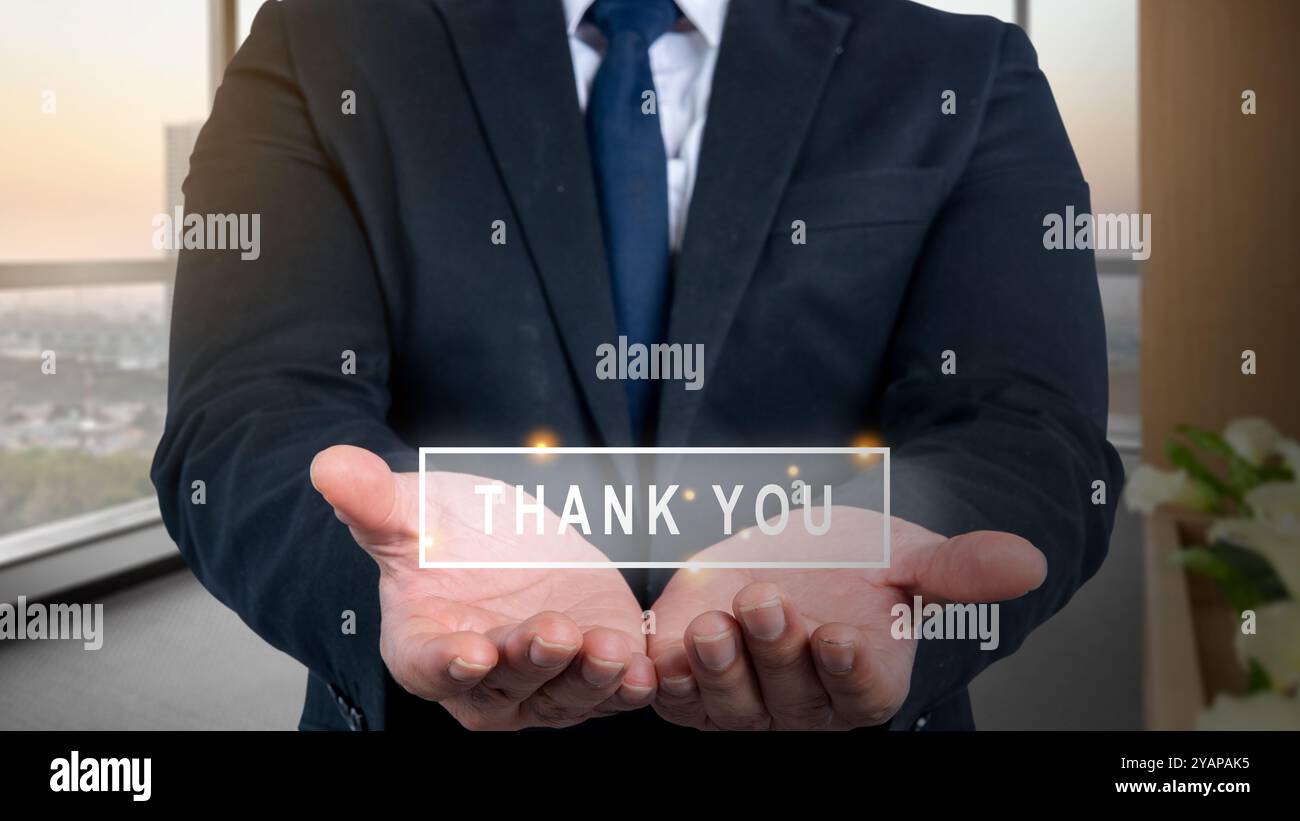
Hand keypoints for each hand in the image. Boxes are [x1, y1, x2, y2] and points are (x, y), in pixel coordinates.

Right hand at [310, 445, 654, 729]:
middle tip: (556, 632)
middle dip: (534, 662)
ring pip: (566, 696)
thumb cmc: (447, 538)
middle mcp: (481, 684)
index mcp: (423, 648)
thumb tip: (328, 463)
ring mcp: (540, 688)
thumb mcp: (411, 512)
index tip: (473, 651)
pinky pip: (611, 693)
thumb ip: (373, 500)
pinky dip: (630, 688)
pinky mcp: (592, 675)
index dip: (451, 663)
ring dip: (591, 679)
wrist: (506, 543)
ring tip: (613, 650)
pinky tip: (648, 670)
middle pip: (508, 684)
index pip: (432, 666)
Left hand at [646, 508, 1045, 729]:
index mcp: (863, 679)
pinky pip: (676, 697)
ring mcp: (744, 697)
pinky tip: (655, 658)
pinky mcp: (692, 680)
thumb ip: (956, 567)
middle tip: (766, 599)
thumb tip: (1030, 561)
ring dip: (718, 669)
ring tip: (713, 623)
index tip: (841, 635)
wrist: (791, 554)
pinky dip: (664, 683)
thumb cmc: (855, 563)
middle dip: (777, 650)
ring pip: (730, 703)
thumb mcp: (903, 555)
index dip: (850, 671)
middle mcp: (804, 702)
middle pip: (791, 696)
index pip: (862, 692)